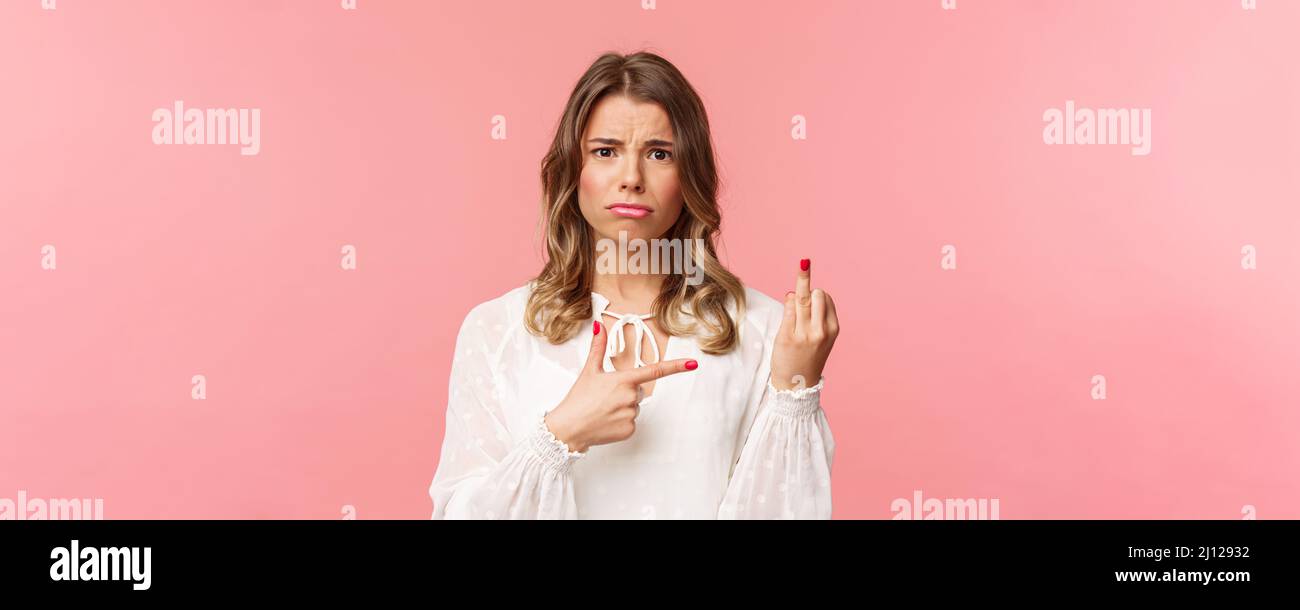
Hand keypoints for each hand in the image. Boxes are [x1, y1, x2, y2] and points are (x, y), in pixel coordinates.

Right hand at [544, 320, 698, 452]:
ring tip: (603, 410)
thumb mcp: (589, 371)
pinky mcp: (629, 430)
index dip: (676, 366)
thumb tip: (600, 326)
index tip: (693, 363)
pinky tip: (606, 422)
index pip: (655, 370)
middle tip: (605, 397)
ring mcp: (631, 415)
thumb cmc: (578, 399)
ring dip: (622, 407)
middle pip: (638, 391)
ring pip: (634, 407)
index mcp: (623, 380)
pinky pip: (632, 422)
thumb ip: (598, 348)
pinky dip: (621, 422)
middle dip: (625, 392)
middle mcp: (630, 397)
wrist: (568, 429)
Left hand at [770, 258, 838, 390]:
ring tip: (792, 298)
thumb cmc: (807, 357)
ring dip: (795, 294)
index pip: (826, 297)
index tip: (810, 301)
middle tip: (801, 298)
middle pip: (816, 293)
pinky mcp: (787, 337)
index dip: (817, 295)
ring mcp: (804, 334)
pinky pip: (788, 308)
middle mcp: (821, 331)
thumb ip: (815, 316)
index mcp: (833, 329)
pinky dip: (787, 302)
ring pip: (801, 297)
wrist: (796, 385)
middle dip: (807, 289)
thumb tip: (796, 292)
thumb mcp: (821, 337)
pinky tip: (788, 303)